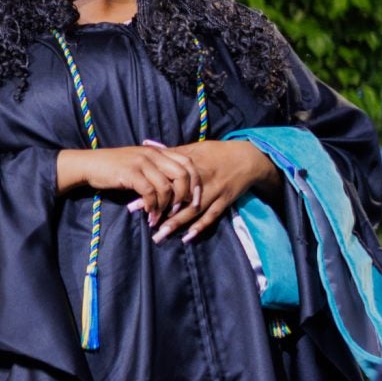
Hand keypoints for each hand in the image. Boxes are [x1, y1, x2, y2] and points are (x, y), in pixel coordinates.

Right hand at [56, 145, 200, 221]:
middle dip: (185, 196)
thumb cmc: (114, 167)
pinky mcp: (130, 173)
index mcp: (158, 151)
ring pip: (166, 187)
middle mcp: (153, 154)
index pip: (188, 163)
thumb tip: (175, 189)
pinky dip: (152, 206)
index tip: (196, 199)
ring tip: (159, 217)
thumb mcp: (139, 163)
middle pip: (182, 175)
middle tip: (179, 211)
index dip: (196, 182)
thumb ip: (157, 169)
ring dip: (165, 206)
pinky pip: (149, 192)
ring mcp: (142, 163)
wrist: (89, 164)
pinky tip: (148, 213)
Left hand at [155, 140, 280, 242]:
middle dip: (163, 211)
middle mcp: (202, 180)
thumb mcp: (193, 148)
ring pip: (194, 210)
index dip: (151, 193)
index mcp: (191, 166)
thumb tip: (145, 143)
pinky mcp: (225, 200)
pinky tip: (187, 237)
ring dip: (177, 224)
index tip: (133, 204)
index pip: (167, 181)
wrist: (248, 157)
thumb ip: (170, 150)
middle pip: (179, 198)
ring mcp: (215, 192)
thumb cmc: (215, 152)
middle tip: (146, 223)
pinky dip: (200, 226)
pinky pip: (212, 215)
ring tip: (160, 235)